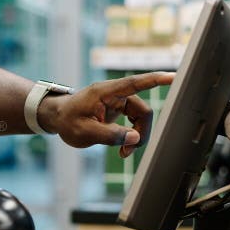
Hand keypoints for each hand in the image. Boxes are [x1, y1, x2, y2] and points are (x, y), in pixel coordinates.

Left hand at [39, 71, 174, 157]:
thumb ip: (110, 135)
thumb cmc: (67, 121)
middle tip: (128, 152)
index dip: (154, 80)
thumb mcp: (84, 132)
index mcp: (105, 92)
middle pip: (143, 111)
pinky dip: (132, 135)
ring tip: (124, 153)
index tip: (172, 76)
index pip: (134, 83)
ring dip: (136, 136)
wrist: (57, 118)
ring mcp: (117, 101)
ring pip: (141, 118)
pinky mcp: (118, 110)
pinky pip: (134, 122)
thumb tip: (136, 138)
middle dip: (141, 133)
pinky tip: (123, 148)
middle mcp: (114, 94)